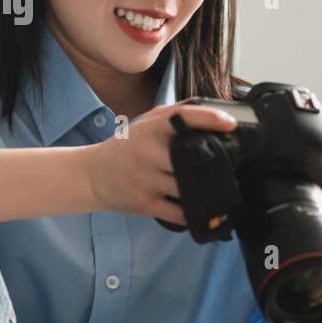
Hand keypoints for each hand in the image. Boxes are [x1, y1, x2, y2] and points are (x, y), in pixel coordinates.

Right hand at [83, 100, 236, 224]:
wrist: (91, 174)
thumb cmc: (127, 146)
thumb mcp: (147, 122)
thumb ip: (177, 113)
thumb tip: (215, 108)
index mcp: (152, 129)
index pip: (184, 117)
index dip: (210, 118)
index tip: (230, 123)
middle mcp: (148, 152)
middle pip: (191, 160)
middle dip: (214, 164)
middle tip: (229, 167)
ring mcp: (145, 179)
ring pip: (188, 188)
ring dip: (206, 191)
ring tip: (219, 190)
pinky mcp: (144, 203)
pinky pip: (178, 213)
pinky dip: (194, 213)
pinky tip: (202, 210)